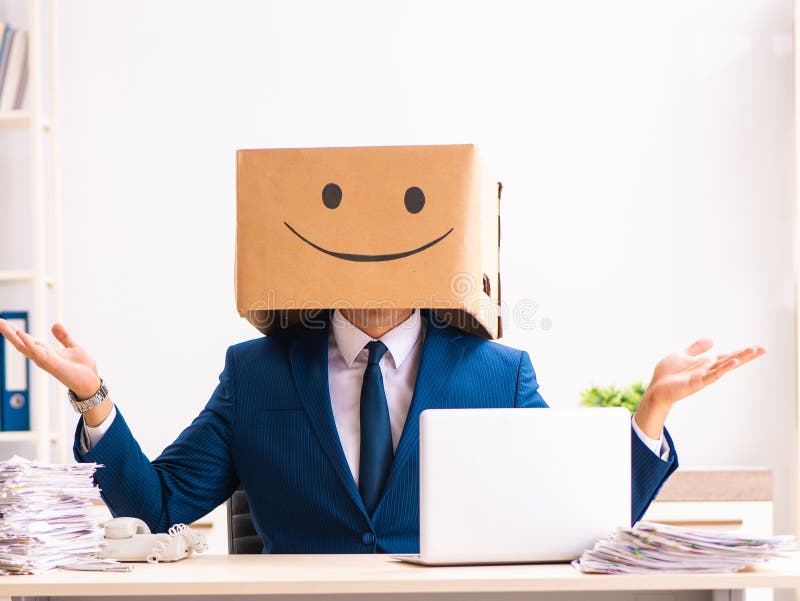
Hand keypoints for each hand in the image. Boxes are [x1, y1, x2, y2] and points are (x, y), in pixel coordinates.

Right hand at [0, 320, 100, 398]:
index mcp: (46, 351)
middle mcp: (42, 356)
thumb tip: (55, 324)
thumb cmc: (83, 368)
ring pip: (24, 346)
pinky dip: (27, 342)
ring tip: (1, 324)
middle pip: (20, 342)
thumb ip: (63, 337)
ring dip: (12, 335)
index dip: (14, 330)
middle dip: (8, 332)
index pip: (26, 339)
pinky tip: (19, 333)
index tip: (2, 321)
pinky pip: (36, 351)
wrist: (92, 382)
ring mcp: (44, 360)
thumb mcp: (73, 347)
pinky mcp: (51, 363)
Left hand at [634, 338, 765, 439]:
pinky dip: (723, 369)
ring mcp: (704, 376)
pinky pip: (712, 375)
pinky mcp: (697, 383)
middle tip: (764, 349)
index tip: (758, 347)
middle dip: (747, 354)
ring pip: (725, 366)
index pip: (727, 356)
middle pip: (731, 360)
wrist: (656, 388)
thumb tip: (712, 340)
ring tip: (753, 351)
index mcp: (705, 363)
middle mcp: (708, 369)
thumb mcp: (682, 354)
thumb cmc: (668, 374)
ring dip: (739, 359)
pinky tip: (733, 363)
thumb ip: (696, 348)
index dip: (741, 351)